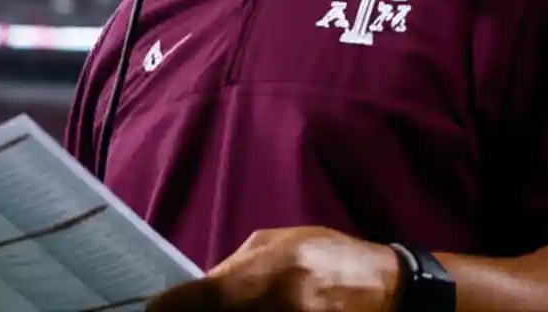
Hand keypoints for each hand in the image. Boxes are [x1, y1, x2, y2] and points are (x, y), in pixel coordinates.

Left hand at [147, 226, 401, 311]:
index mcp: (268, 272)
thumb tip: (199, 289)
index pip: (202, 298)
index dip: (170, 307)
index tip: (155, 309)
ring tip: (242, 308)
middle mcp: (278, 306)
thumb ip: (238, 265)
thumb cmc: (332, 257)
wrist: (392, 288)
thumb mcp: (284, 242)